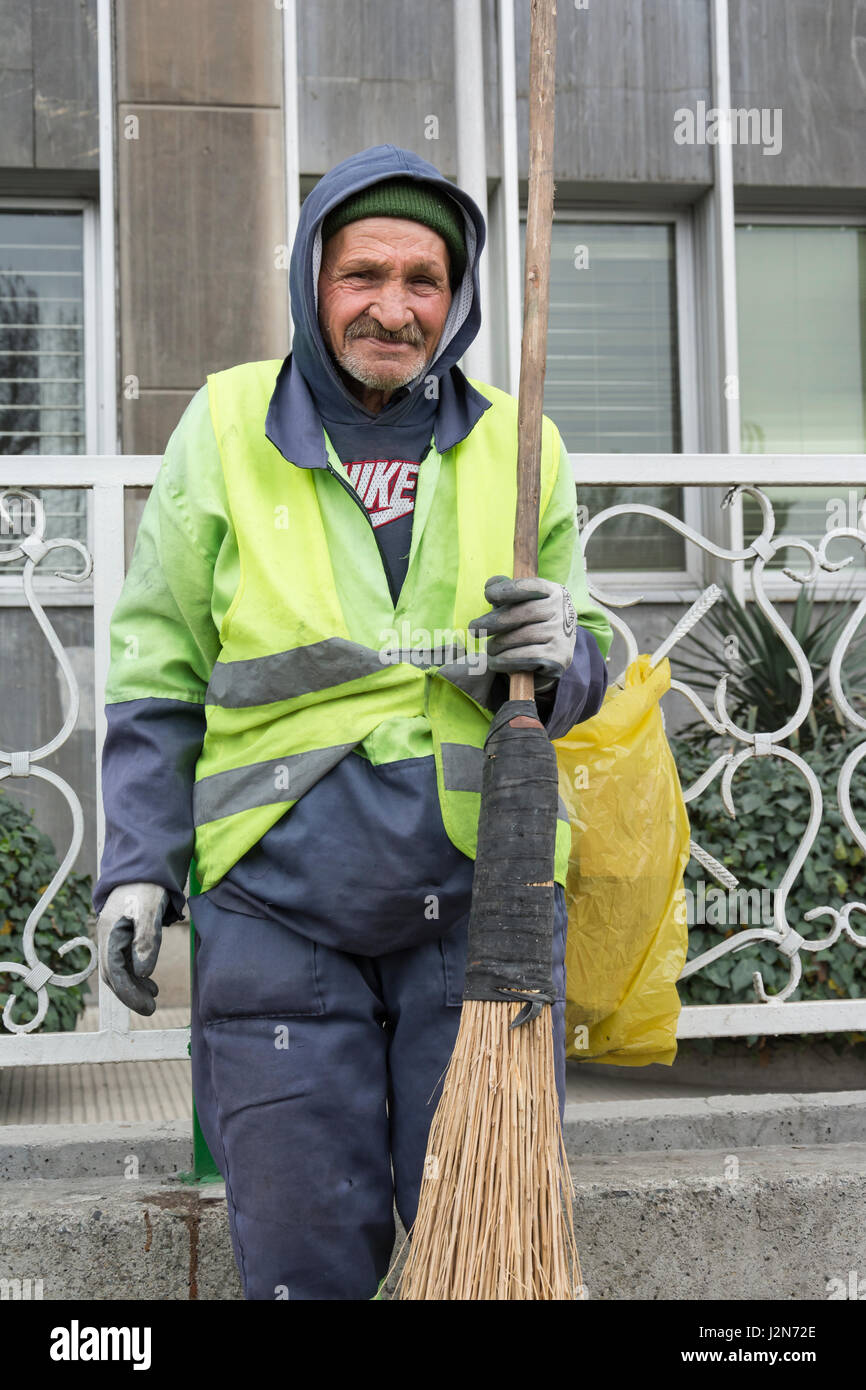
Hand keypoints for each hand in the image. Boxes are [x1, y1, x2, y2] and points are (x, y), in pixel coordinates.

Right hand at [96, 882, 168, 1015]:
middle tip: (150, 1007)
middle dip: (130, 994)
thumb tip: (142, 973)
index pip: (115, 973)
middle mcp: (107, 938)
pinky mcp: (122, 934)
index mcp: (110, 934)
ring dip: (133, 985)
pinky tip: (148, 978)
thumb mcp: (149, 912)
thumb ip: (146, 941)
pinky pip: (123, 960)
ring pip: (118, 969)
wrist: (143, 865)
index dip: (129, 993)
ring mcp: (113, 936)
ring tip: (152, 995)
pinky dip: (134, 972)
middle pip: (113, 975)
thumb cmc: (146, 887)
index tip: (146, 1006)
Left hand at [468, 576, 576, 682]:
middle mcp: (562, 611)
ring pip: (523, 636)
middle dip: (495, 621)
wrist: (555, 655)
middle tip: (473, 628)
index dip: (509, 589)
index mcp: (554, 592)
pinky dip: (506, 660)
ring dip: (499, 644)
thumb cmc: (531, 624)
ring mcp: (563, 634)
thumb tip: (491, 583)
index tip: (488, 595)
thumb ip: (505, 593)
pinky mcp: (560, 657)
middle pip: (524, 612)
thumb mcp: (520, 605)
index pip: (531, 586)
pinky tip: (494, 662)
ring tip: (488, 648)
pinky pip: (527, 656)